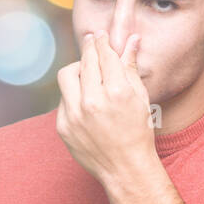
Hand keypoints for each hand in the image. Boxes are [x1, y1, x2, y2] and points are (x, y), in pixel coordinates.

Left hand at [55, 30, 153, 184]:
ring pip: (66, 75)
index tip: (100, 36)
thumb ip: (130, 67)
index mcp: (117, 92)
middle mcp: (93, 102)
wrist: (125, 168)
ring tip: (87, 73)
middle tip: (92, 43)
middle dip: (89, 49)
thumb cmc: (138, 132)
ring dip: (77, 69)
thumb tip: (131, 40)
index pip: (105, 55)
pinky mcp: (63, 126)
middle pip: (85, 61)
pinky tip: (85, 100)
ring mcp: (75, 115)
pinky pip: (63, 99)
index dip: (102, 42)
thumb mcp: (140, 98)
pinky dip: (73, 95)